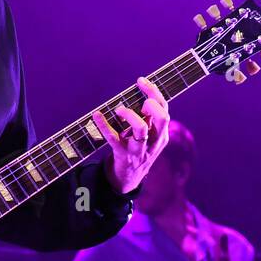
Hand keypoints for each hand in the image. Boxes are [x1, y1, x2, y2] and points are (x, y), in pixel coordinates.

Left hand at [95, 76, 169, 194]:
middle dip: (151, 104)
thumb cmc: (137, 151)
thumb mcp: (148, 137)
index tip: (141, 81)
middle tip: (140, 101)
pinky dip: (104, 126)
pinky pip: (114, 140)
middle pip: (162, 118)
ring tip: (119, 110)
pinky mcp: (123, 156)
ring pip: (141, 130)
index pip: (164, 110)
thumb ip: (148, 118)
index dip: (154, 93)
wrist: (128, 180)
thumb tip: (142, 93)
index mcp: (161, 134)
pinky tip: (96, 115)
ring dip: (130, 116)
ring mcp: (139, 150)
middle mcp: (154, 141)